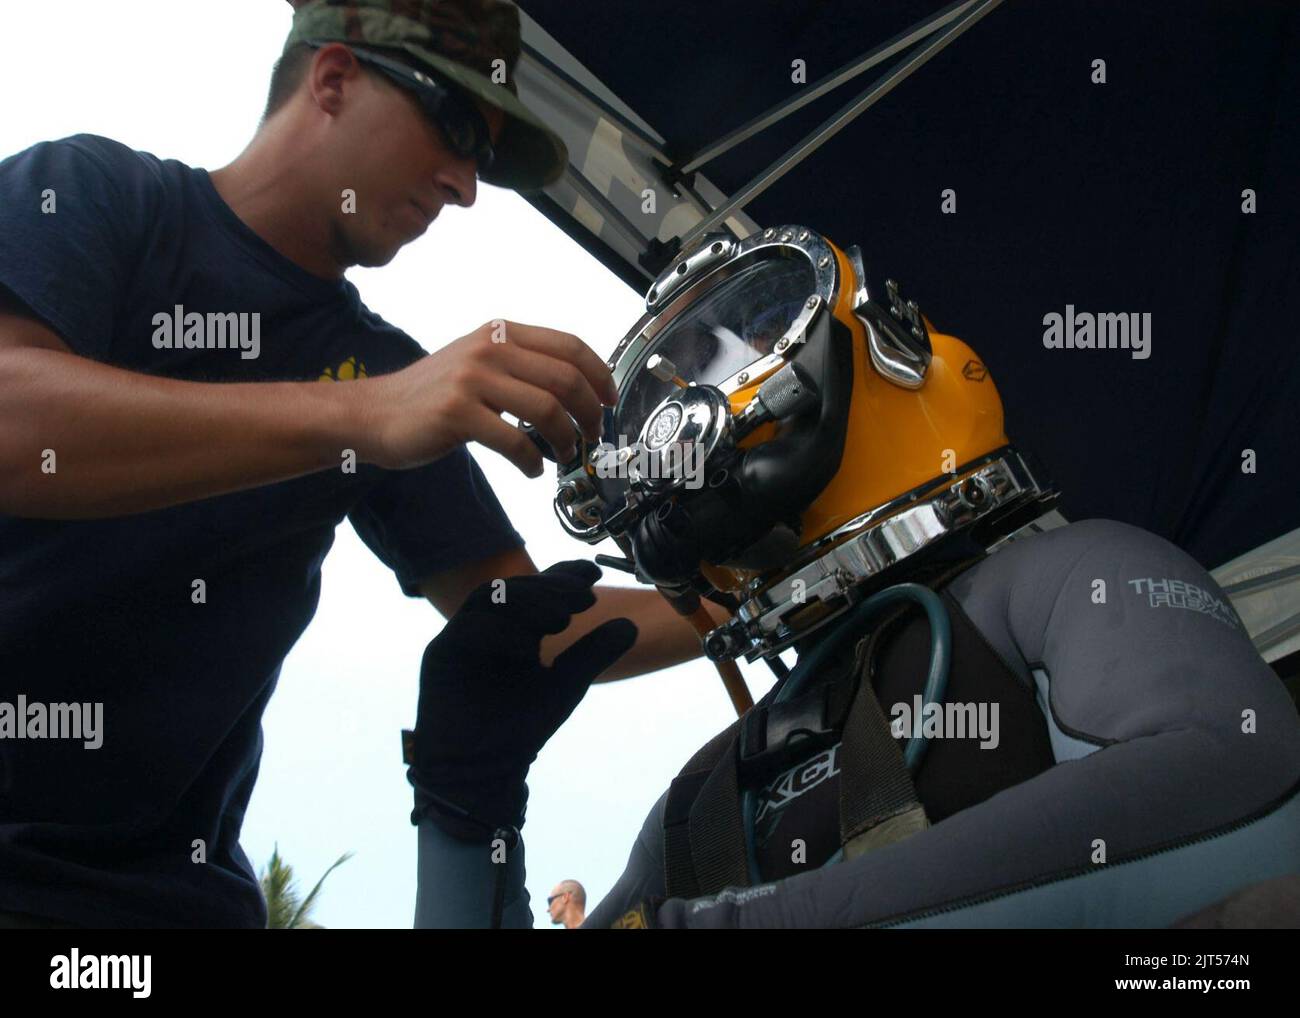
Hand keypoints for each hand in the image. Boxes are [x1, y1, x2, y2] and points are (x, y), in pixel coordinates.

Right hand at [360, 321, 617, 475]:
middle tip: (593, 436)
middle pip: (566, 379)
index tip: (610, 401)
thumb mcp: (479, 363)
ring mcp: (472, 379)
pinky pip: (515, 441)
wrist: (375, 413)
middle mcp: (490, 348)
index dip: (599, 375)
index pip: (569, 345)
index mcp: (501, 333)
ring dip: (567, 440)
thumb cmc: (431, 396)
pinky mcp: (457, 413)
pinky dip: (532, 461)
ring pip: (546, 410)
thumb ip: (521, 366)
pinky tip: (532, 470)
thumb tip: (577, 392)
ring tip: (564, 456)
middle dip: (590, 413)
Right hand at [409, 560, 637, 838]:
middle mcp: (485, 625)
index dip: (562, 575)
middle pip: (514, 586)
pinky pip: (467, 629)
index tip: (592, 572)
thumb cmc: (521, 726)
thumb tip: (631, 625)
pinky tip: (528, 646)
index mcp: (513, 627)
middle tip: (583, 599)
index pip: (535, 588)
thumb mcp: (566, 683)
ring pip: (490, 598)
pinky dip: (500, 632)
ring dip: (529, 602)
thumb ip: (593, 653)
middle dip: (551, 587)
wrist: (484, 770)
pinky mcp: (441, 655)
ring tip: (562, 619)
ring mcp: (461, 637)